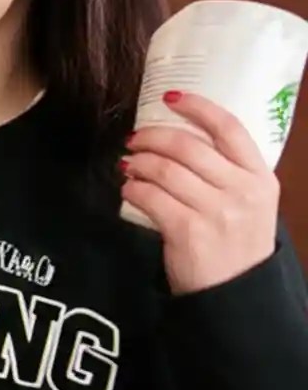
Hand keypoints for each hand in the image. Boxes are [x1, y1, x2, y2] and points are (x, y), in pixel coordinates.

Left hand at [121, 90, 279, 294]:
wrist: (236, 293)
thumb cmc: (236, 243)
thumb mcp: (250, 202)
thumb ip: (228, 171)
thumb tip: (181, 138)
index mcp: (260, 177)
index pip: (229, 128)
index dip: (198, 106)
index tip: (171, 96)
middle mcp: (241, 190)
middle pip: (188, 146)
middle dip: (153, 137)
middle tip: (135, 138)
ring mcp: (216, 211)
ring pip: (165, 170)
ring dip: (139, 162)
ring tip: (129, 163)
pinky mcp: (188, 231)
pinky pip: (151, 197)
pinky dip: (134, 188)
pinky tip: (129, 187)